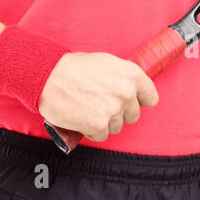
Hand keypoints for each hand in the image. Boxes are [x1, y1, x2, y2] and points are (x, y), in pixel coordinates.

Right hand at [37, 52, 159, 142]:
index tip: (130, 102)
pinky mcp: (99, 125)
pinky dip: (91, 131)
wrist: (49, 77)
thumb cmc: (74, 68)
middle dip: (118, 113)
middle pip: (133, 115)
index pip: (150, 97)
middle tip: (100, 104)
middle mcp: (126, 92)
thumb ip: (122, 77)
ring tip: (88, 108)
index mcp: (131, 74)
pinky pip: (102, 136)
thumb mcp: (106, 63)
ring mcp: (114, 110)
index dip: (139, 101)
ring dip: (104, 122)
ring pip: (117, 126)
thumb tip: (132, 90)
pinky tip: (82, 118)